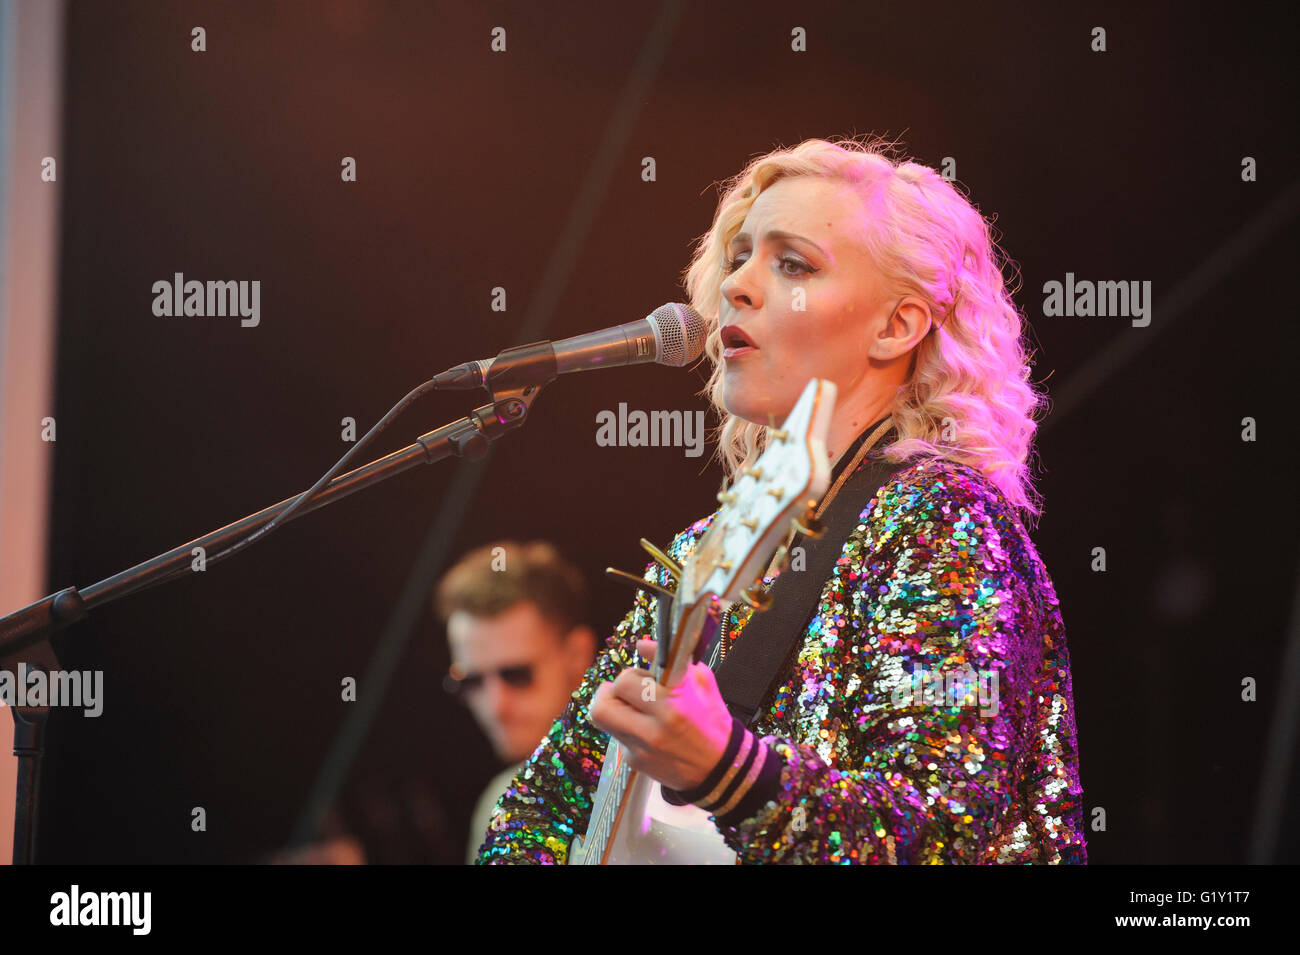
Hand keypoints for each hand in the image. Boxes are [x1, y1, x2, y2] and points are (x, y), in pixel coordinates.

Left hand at [587, 638, 733, 792]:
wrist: (721, 768)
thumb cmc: (712, 721)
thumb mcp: (703, 682)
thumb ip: (672, 660)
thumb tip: (642, 644)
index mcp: (674, 703)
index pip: (627, 680)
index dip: (633, 674)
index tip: (641, 675)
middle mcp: (655, 727)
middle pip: (603, 703)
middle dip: (612, 690)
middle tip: (624, 690)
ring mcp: (642, 748)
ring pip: (601, 719)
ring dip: (611, 707)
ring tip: (627, 705)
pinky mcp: (635, 762)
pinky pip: (617, 736)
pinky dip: (626, 728)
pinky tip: (645, 729)